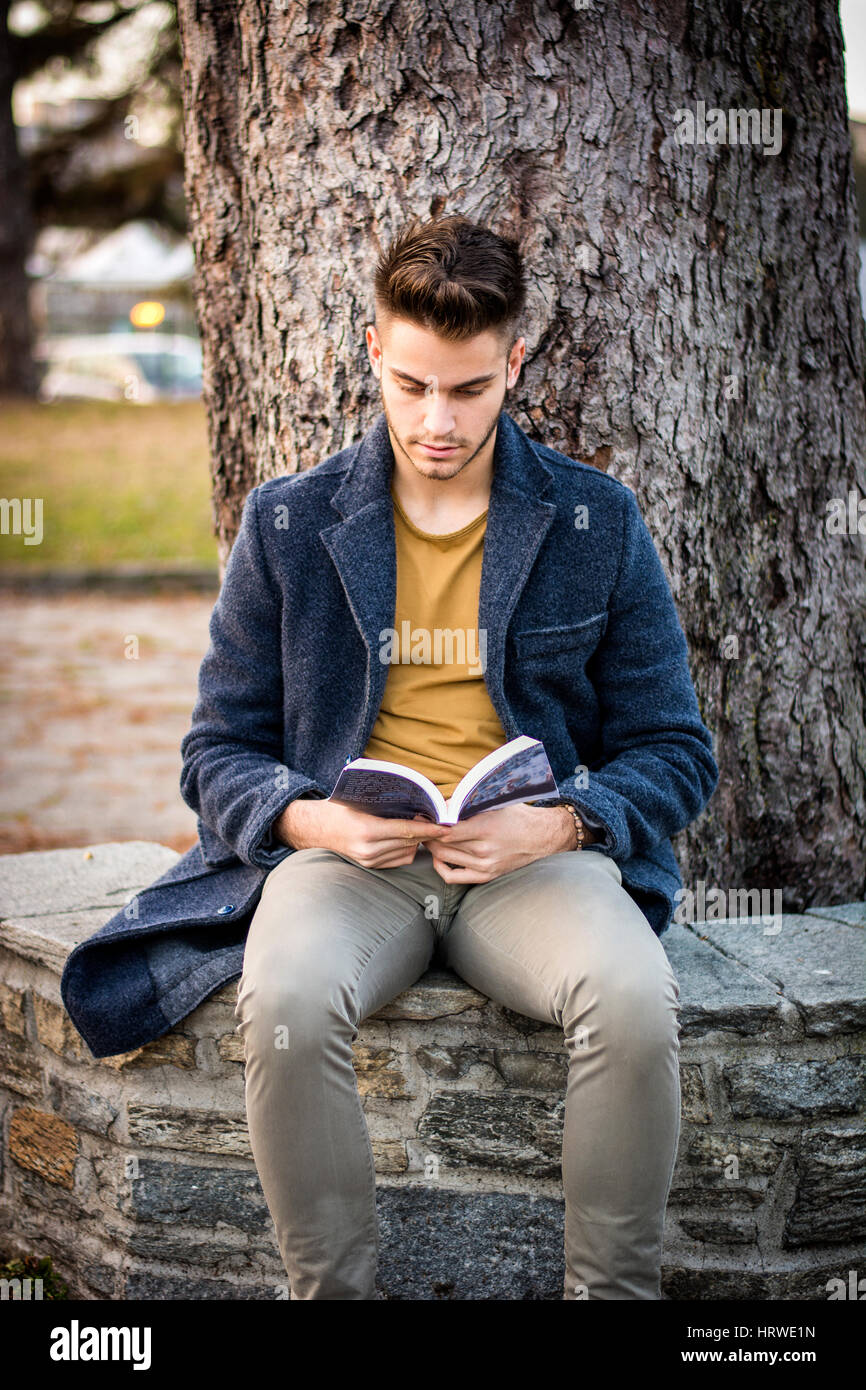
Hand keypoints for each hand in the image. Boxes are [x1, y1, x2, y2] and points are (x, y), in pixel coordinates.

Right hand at [274, 797, 450, 868]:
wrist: (315, 829)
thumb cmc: (339, 808)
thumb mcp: (361, 801)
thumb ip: (387, 803)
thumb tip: (417, 799)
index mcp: (367, 830)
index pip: (407, 830)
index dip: (429, 828)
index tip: (446, 826)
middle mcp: (369, 849)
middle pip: (410, 842)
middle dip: (427, 833)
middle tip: (440, 822)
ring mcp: (369, 860)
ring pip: (407, 852)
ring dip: (417, 841)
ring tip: (422, 827)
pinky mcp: (370, 866)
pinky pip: (399, 860)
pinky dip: (407, 849)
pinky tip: (406, 838)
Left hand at [424, 802, 593, 883]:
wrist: (542, 838)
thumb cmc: (517, 817)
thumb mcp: (495, 803)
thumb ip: (469, 804)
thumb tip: (441, 805)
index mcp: (487, 828)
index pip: (446, 830)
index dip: (430, 824)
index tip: (422, 817)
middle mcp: (484, 849)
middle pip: (441, 844)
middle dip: (427, 834)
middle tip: (420, 825)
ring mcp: (485, 865)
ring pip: (444, 858)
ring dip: (431, 847)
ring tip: (428, 836)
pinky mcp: (486, 876)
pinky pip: (453, 877)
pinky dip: (440, 867)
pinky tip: (438, 857)